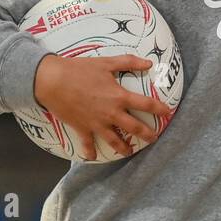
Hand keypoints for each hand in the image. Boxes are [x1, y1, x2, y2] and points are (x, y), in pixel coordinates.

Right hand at [33, 53, 175, 159]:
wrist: (52, 81)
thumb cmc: (80, 69)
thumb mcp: (106, 62)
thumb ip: (129, 62)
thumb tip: (149, 63)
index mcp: (119, 96)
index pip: (146, 105)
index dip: (160, 109)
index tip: (168, 113)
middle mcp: (111, 113)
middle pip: (134, 128)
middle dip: (147, 134)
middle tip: (154, 138)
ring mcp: (96, 123)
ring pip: (114, 141)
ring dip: (123, 148)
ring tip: (129, 152)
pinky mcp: (82, 128)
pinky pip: (88, 144)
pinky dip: (90, 152)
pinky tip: (93, 158)